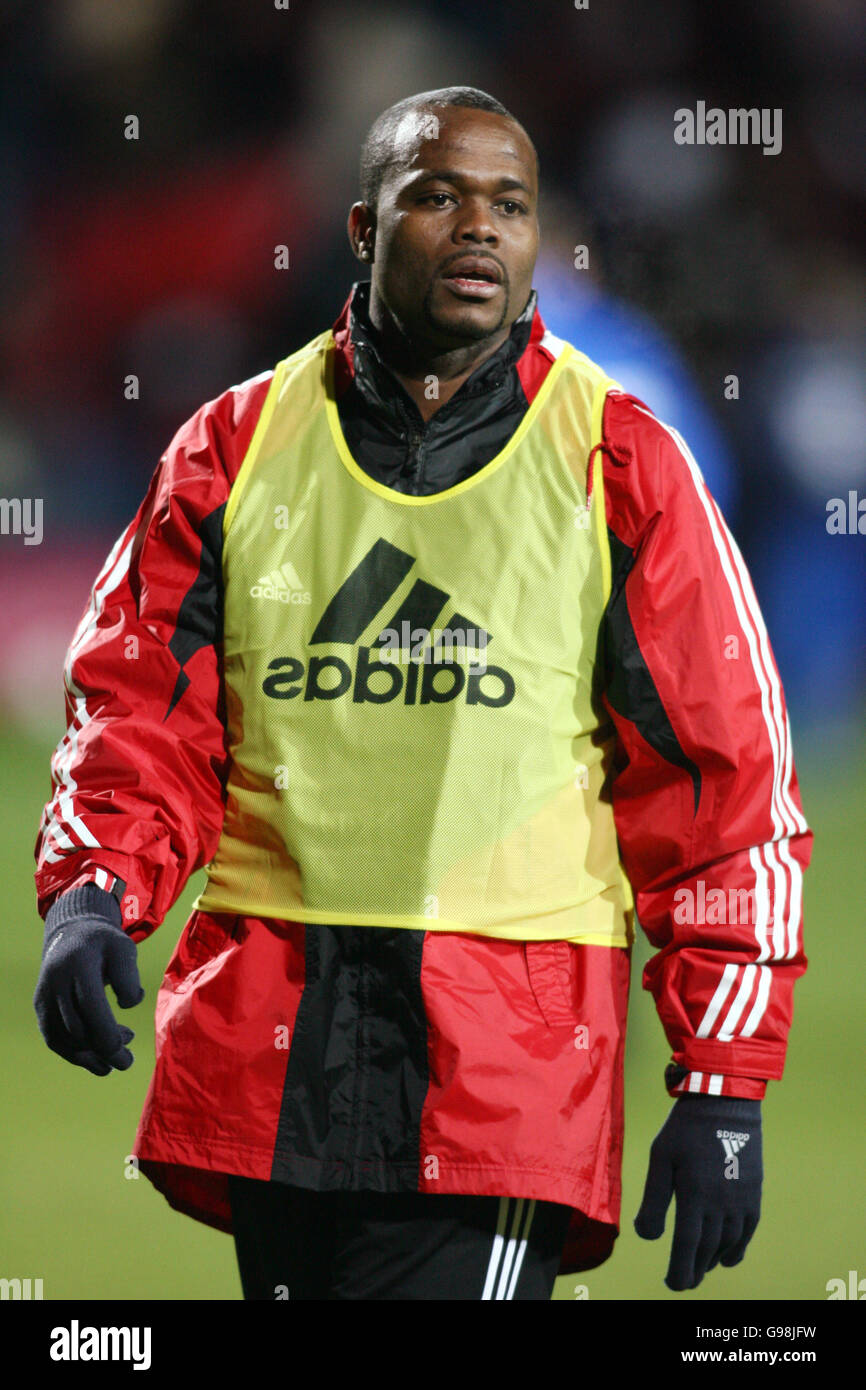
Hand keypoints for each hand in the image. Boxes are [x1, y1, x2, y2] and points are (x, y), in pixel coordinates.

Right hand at [34, 884, 144, 1075]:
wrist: (72, 934)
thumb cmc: (104, 944)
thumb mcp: (124, 948)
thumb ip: (129, 976)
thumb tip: (128, 1005)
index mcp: (78, 964)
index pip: (91, 1005)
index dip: (109, 1031)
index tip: (130, 1041)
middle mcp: (56, 981)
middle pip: (77, 1027)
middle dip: (104, 1049)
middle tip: (128, 1060)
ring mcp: (45, 995)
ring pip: (64, 1039)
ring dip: (91, 1057)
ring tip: (117, 1061)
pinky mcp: (41, 1007)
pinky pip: (54, 1039)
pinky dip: (76, 1056)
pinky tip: (98, 1063)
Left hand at [634, 1094, 761, 1290]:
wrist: (724, 1102)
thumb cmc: (685, 1128)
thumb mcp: (660, 1158)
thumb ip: (654, 1199)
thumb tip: (647, 1237)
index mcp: (695, 1194)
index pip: (688, 1246)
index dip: (680, 1270)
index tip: (673, 1285)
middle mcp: (721, 1203)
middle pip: (707, 1249)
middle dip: (694, 1270)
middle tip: (682, 1282)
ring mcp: (741, 1200)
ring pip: (727, 1243)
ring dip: (712, 1261)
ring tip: (699, 1269)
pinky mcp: (752, 1193)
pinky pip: (746, 1231)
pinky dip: (736, 1249)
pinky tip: (726, 1259)